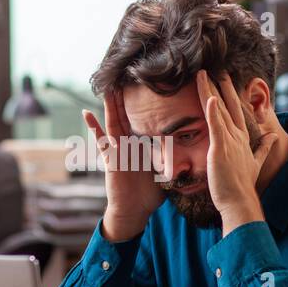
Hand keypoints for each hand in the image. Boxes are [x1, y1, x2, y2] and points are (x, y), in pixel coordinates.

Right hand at [82, 89, 165, 241]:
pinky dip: (93, 128)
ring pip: (113, 122)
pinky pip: (100, 141)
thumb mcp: (166, 171)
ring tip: (107, 86)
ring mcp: (118, 149)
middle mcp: (130, 144)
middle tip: (127, 75)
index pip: (147, 120)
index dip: (149, 104)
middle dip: (127, 97)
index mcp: (143, 145)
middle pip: (128, 115)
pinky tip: (86, 113)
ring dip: (110, 105)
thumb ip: (177, 159)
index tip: (153, 85)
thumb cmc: (150, 194)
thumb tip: (201, 151)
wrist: (135, 211)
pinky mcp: (110, 158)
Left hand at [195, 70, 277, 231]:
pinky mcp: (220, 149)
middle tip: (215, 68)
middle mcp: (236, 136)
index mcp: (242, 138)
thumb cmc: (243, 184)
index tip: (225, 79)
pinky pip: (216, 127)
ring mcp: (229, 141)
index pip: (235, 111)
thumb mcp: (256, 162)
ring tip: (202, 74)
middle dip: (222, 86)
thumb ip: (264, 148)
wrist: (240, 200)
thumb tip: (273, 137)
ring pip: (218, 110)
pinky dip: (212, 112)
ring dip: (209, 91)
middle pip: (228, 105)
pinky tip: (209, 98)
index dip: (230, 94)